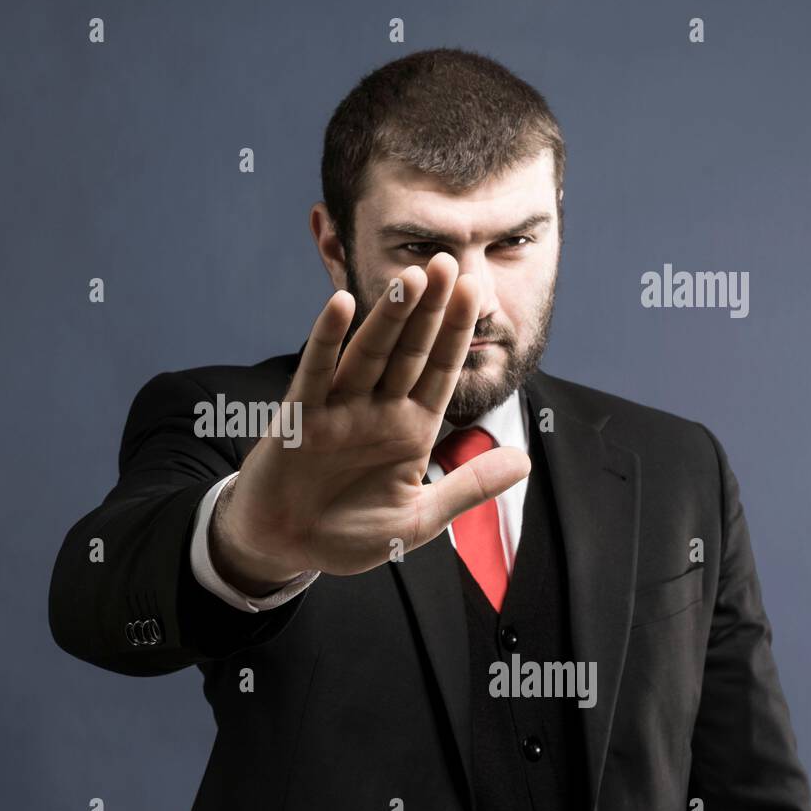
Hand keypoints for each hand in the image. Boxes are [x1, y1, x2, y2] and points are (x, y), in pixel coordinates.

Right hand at [209, 251, 531, 587]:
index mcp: (409, 430)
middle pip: (408, 352)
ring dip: (388, 316)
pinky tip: (339, 306)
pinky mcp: (300, 418)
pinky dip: (326, 340)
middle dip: (428, 310)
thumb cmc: (347, 534)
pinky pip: (315, 373)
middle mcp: (376, 411)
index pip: (439, 372)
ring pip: (369, 354)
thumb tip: (524, 462)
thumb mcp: (418, 519)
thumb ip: (468, 488)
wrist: (285, 548)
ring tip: (409, 277)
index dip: (455, 333)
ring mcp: (338, 410)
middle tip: (447, 262)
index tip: (474, 290)